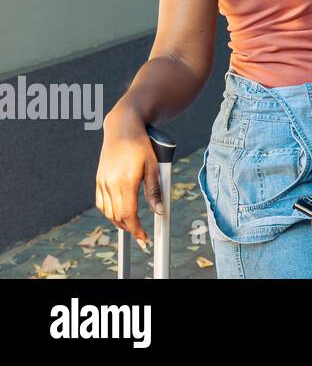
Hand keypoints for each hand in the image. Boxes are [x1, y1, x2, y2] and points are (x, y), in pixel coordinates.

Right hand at [95, 110, 163, 253]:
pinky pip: (101, 202)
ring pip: (107, 211)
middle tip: (141, 234)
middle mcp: (110, 183)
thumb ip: (155, 190)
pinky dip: (109, 212)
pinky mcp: (98, 179)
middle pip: (117, 216)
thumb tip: (159, 211)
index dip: (136, 229)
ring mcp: (102, 181)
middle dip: (129, 228)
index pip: (129, 214)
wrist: (122, 127)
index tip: (144, 237)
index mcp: (126, 181)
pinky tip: (118, 213)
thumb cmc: (142, 145)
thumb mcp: (153, 166)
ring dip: (118, 221)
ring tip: (131, 225)